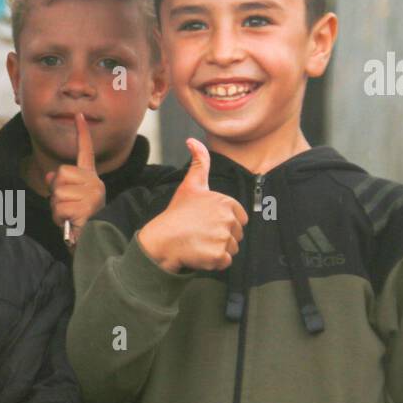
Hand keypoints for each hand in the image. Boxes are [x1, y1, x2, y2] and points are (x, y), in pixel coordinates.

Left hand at [45, 113, 104, 248]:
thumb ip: (59, 185)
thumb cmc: (77, 221)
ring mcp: (93, 194)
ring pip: (58, 192)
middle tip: (66, 206)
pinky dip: (59, 217)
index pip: (85, 151)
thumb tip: (50, 176)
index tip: (78, 115)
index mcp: (90, 178)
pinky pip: (60, 207)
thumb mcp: (66, 199)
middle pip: (60, 174)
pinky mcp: (88, 207)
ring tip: (69, 216)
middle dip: (55, 191)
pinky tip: (70, 223)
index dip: (82, 133)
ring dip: (56, 208)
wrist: (92, 243)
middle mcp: (95, 182)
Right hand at [137, 138, 246, 272]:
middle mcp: (229, 220)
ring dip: (218, 250)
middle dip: (221, 237)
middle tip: (201, 233)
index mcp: (227, 203)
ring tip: (200, 243)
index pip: (239, 218)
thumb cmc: (177, 213)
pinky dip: (214, 262)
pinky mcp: (219, 257)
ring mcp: (224, 239)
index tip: (206, 222)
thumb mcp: (191, 185)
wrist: (163, 240)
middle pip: (237, 234)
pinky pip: (225, 262)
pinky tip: (200, 254)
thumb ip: (199, 162)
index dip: (223, 222)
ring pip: (232, 249)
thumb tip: (192, 140)